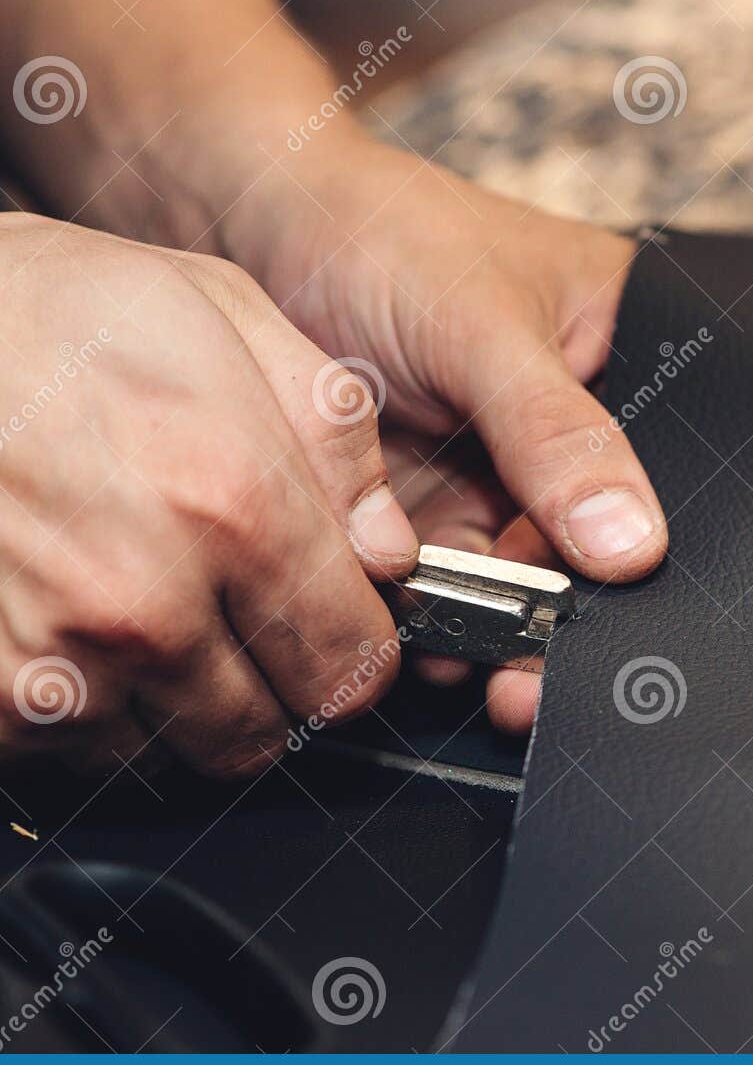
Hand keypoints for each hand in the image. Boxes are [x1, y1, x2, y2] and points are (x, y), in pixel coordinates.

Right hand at [0, 213, 415, 774]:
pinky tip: (68, 623)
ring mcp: (50, 662)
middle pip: (265, 732)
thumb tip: (390, 550)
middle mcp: (145, 602)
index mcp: (233, 507)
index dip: (355, 652)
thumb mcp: (227, 316)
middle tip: (235, 618)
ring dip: (168, 702)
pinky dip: (78, 708)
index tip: (338, 630)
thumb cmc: (51, 310)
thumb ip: (335, 443)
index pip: (351, 667)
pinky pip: (64, 754)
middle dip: (268, 687)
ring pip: (164, 752)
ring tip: (137, 604)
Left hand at [219, 141, 666, 732]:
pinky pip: (456, 578)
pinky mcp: (434, 505)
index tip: (618, 604)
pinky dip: (441, 613)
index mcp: (625, 352)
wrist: (245, 226)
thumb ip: (556, 435)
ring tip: (473, 656)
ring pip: (527, 572)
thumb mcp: (482, 327)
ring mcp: (503, 469)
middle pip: (598, 537)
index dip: (645, 539)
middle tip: (536, 674)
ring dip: (501, 624)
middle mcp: (574, 423)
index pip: (665, 467)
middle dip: (566, 604)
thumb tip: (633, 544)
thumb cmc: (380, 232)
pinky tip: (428, 633)